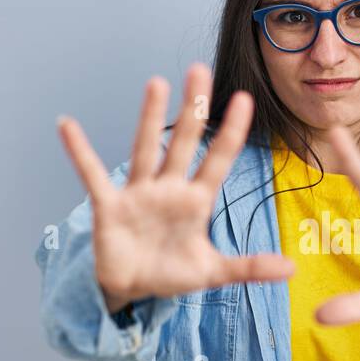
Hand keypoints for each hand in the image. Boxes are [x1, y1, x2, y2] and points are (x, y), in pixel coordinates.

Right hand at [56, 62, 294, 308]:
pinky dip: (79, 152)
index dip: (231, 132)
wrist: (131, 290)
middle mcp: (168, 188)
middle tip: (200, 70)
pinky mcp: (109, 206)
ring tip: (156, 83)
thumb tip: (292, 270)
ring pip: (146, 149)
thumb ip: (249, 267)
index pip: (218, 159)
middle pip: (184, 142)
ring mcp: (138, 193)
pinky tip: (67, 125)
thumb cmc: (171, 273)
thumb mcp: (213, 272)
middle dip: (193, 108)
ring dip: (150, 118)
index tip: (245, 99)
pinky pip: (91, 175)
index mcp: (196, 200)